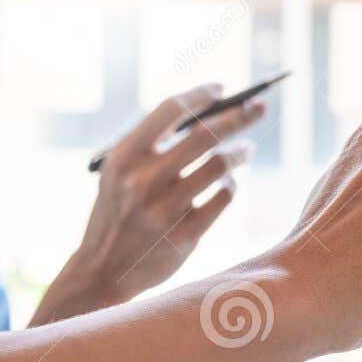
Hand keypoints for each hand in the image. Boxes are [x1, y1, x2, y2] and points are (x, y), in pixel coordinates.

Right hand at [34, 84, 265, 322]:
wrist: (101, 272)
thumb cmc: (116, 214)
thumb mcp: (117, 175)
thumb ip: (149, 145)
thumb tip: (209, 113)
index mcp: (123, 157)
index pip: (170, 109)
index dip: (201, 94)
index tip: (222, 88)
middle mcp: (142, 181)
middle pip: (205, 134)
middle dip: (240, 115)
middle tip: (260, 107)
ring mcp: (164, 210)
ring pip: (220, 166)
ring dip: (240, 152)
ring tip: (247, 149)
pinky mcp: (183, 237)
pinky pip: (223, 199)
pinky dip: (231, 186)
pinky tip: (229, 185)